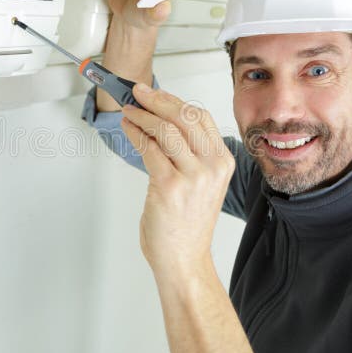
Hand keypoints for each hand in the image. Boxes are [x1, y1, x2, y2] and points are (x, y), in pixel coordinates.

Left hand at [120, 83, 234, 277]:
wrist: (184, 259)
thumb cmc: (187, 225)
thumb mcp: (199, 183)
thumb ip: (187, 154)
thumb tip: (158, 122)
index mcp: (223, 162)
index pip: (200, 117)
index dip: (175, 100)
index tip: (156, 93)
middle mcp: (211, 166)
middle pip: (184, 116)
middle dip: (157, 99)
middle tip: (138, 93)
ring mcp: (192, 176)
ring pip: (166, 129)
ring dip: (142, 115)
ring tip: (129, 111)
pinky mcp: (169, 186)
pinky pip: (149, 148)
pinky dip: (135, 133)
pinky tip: (128, 129)